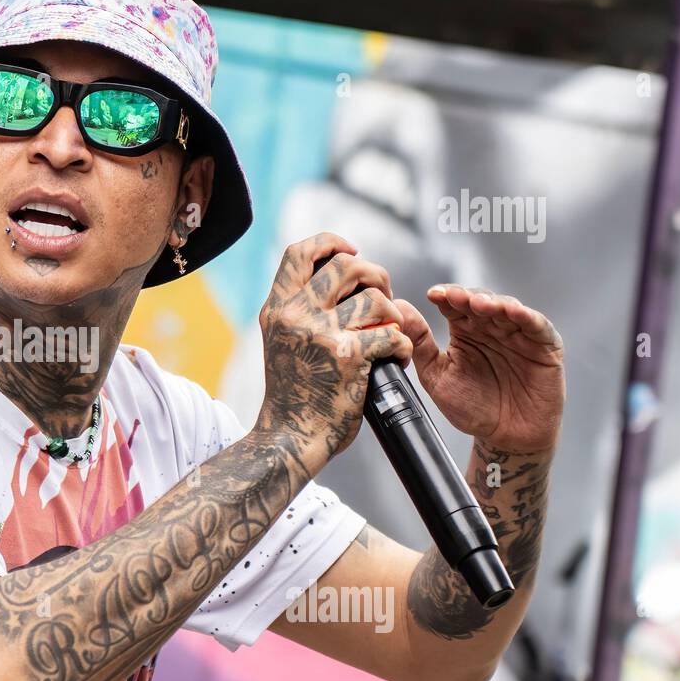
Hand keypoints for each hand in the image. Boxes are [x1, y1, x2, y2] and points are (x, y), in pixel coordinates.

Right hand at [257, 233, 412, 459]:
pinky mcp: (348, 357)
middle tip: (382, 299)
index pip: (300, 252)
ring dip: (394, 315)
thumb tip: (337, 278)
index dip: (331, 242)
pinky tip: (396, 359)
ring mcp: (320, 334)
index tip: (351, 250)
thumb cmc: (292, 395)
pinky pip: (391, 335)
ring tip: (390, 334)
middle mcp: (295, 315)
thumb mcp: (280, 342)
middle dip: (376, 277)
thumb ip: (298, 311)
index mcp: (276, 309)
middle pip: (347, 265)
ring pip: (376, 299)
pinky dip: (402, 347)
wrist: (289, 438)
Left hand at [395, 285, 564, 453]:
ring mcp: (519, 334)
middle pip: (480, 301)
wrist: (506, 439)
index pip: (454, 305)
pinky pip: (538, 326)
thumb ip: (420, 345)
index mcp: (465, 331)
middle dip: (466, 297)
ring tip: (478, 304)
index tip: (432, 294)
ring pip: (507, 308)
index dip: (445, 296)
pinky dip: (526, 316)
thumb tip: (400, 309)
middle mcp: (491, 327)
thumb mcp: (438, 377)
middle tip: (453, 297)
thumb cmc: (472, 408)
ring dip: (494, 303)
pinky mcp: (545, 345)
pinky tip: (514, 312)